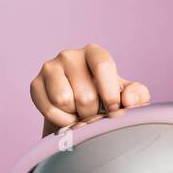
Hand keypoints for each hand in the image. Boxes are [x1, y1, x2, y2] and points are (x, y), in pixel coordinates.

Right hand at [29, 43, 149, 135]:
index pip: (103, 65)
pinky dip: (61, 120)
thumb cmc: (107, 99)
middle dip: (93, 112)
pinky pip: (49, 108)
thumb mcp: (128, 97)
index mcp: (94, 52)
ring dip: (76, 115)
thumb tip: (128, 99)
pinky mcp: (35, 84)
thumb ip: (138, 95)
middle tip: (95, 113)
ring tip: (81, 113)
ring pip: (64, 100)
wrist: (80, 109)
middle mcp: (70, 55)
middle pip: (84, 93)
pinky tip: (67, 117)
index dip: (110, 93)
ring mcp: (50, 67)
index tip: (114, 110)